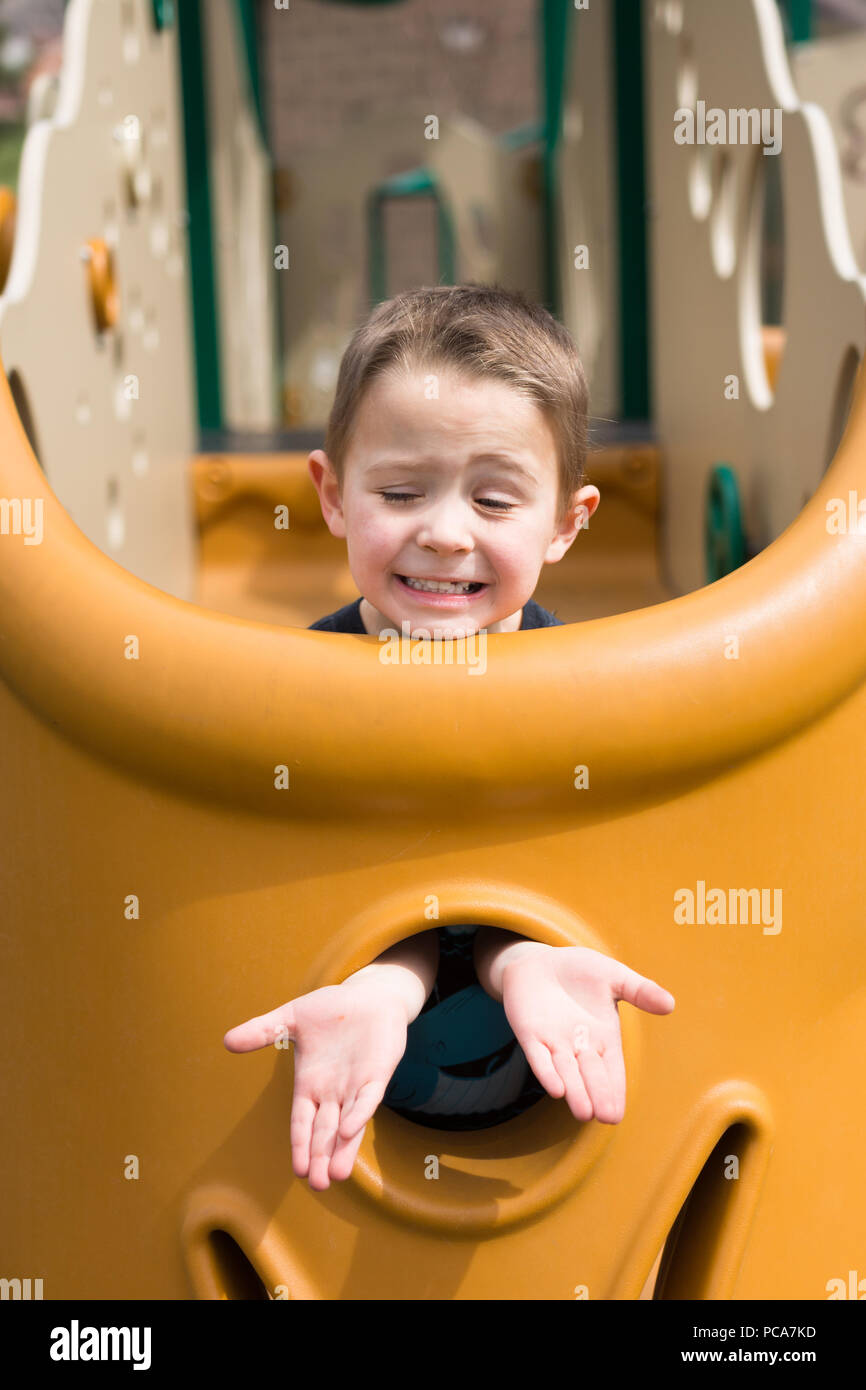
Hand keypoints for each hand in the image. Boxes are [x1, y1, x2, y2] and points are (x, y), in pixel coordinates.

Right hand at [223, 974, 411, 1189]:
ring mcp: (356, 1085)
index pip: (302, 1121)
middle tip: (319, 1186)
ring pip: (347, 1125)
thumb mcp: (292, 1018)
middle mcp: (333, 1092)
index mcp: (311, 1084)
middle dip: (321, 1157)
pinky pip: (368, 1098)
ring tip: (337, 1176)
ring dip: (343, 1149)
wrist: (369, 994)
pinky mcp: (378, 1074)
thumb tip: (227, 1040)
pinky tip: (351, 1131)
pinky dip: (360, 1114)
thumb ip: (263, 1031)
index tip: (298, 1171)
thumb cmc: (332, 1009)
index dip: (300, 1145)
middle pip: (324, 1132)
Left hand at [499, 944, 673, 1123]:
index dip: (615, 1090)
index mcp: (603, 1036)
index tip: (618, 1113)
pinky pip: (538, 1057)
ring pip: (565, 1073)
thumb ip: (640, 990)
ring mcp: (554, 1043)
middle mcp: (579, 1047)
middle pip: (590, 1076)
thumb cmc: (578, 971)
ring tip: (583, 1113)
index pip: (611, 1069)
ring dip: (574, 1092)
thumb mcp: (613, 976)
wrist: (539, 960)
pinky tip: (555, 1089)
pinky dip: (546, 1072)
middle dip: (598, 1095)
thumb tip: (670, 1003)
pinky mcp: (529, 1035)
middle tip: (606, 1117)